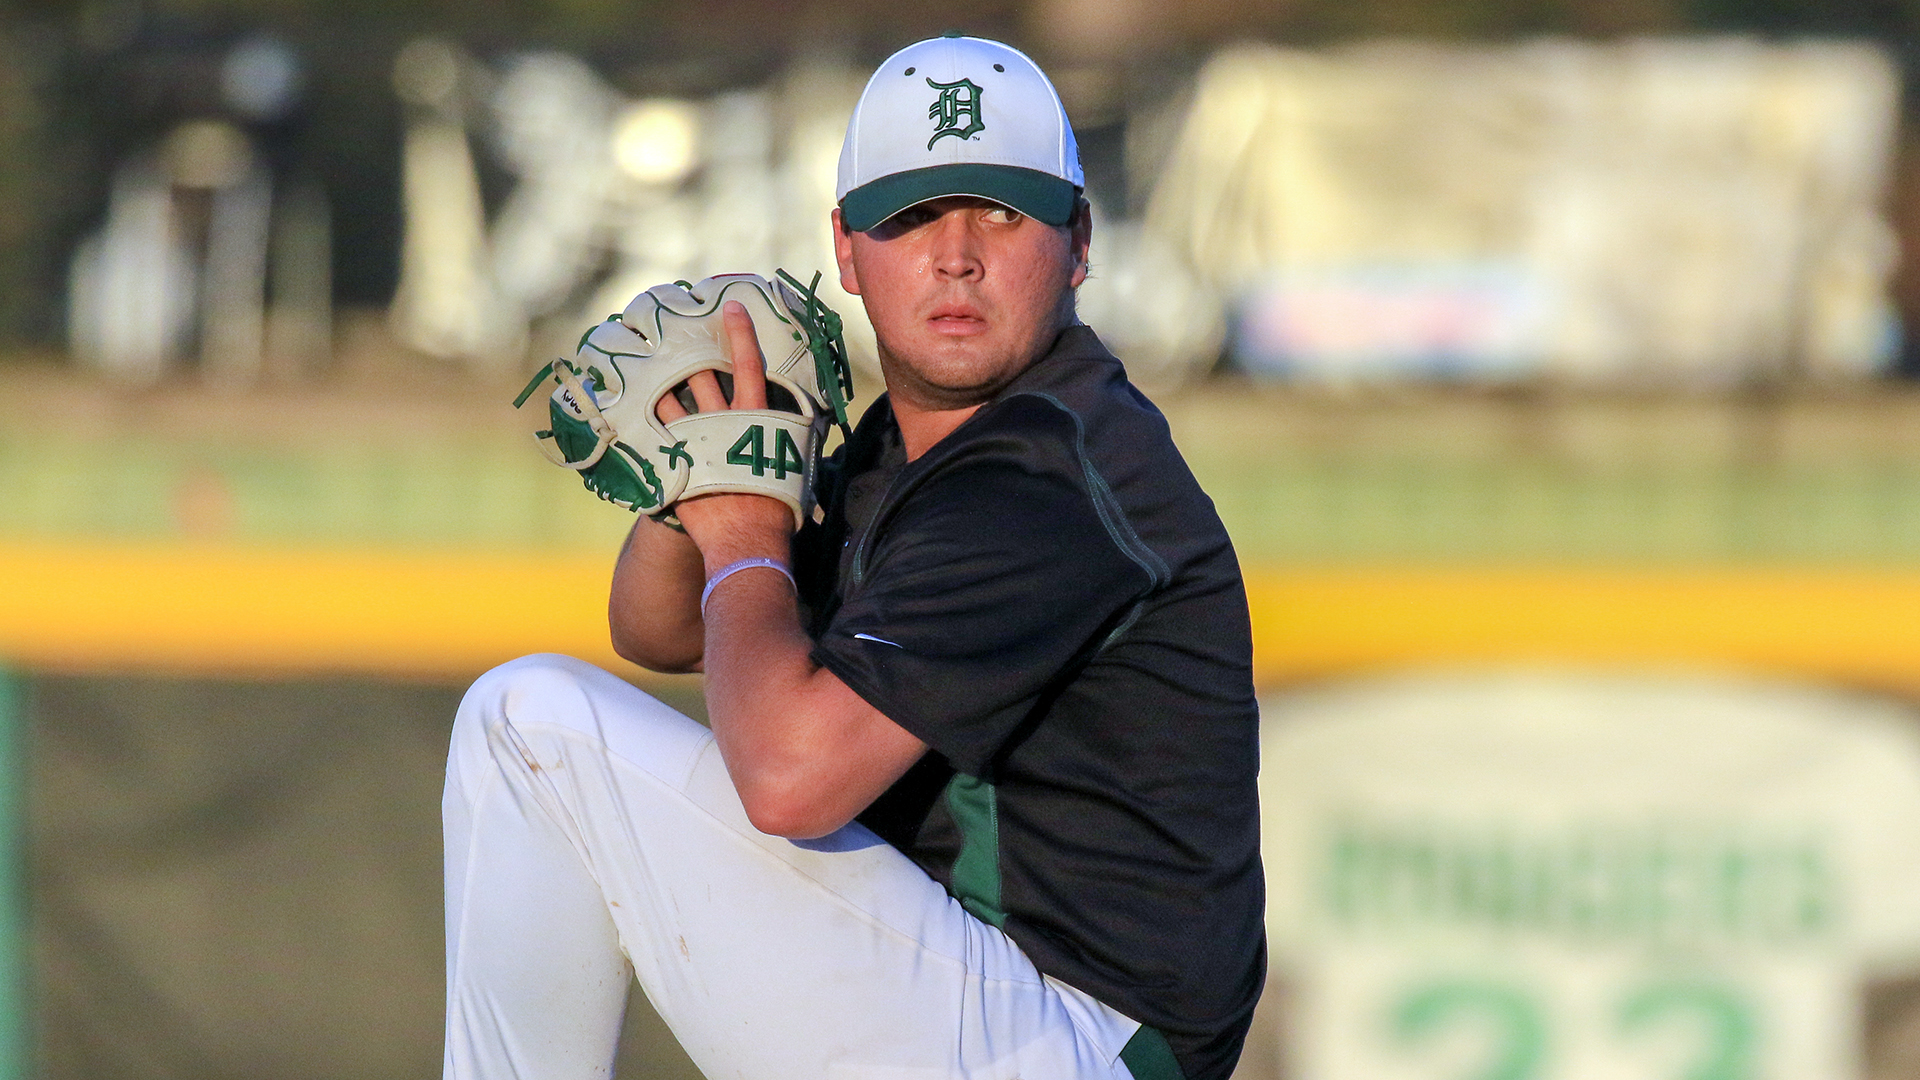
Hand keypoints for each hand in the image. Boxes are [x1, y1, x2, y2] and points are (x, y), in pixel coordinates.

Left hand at [655, 300, 796, 568]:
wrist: (747, 540)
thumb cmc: (780, 509)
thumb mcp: (797, 467)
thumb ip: (795, 441)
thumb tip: (810, 428)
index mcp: (758, 417)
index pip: (750, 364)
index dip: (740, 334)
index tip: (731, 308)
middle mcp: (724, 421)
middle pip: (703, 376)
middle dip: (691, 353)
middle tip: (678, 331)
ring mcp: (696, 440)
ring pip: (673, 400)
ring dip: (661, 383)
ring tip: (647, 366)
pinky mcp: (676, 462)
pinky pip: (655, 434)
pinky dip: (643, 421)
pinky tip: (629, 410)